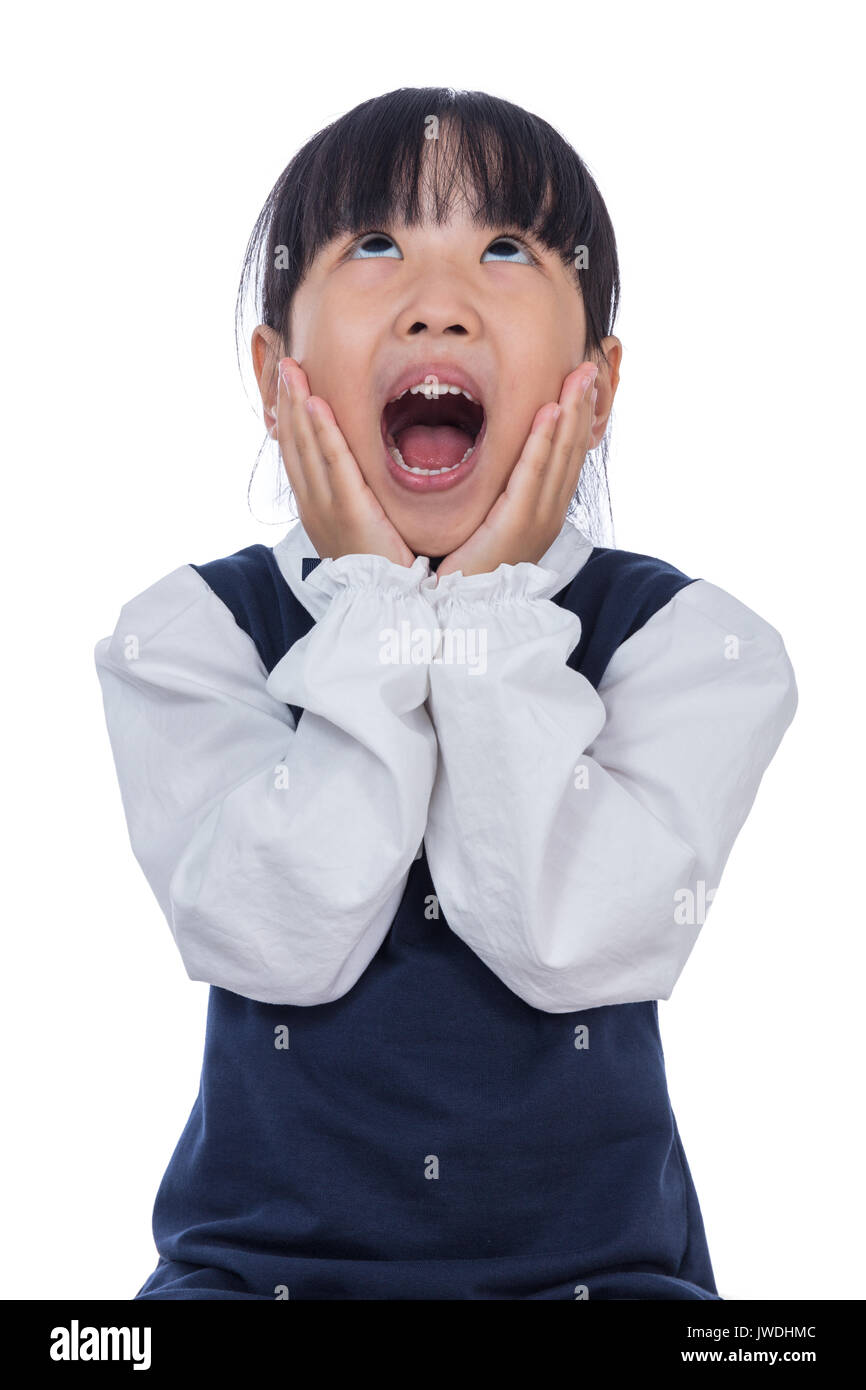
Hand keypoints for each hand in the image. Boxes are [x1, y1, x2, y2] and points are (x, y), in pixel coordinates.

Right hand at [275, 357, 415, 567]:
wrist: (383, 607)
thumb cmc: (380, 573)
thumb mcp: (359, 533)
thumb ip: (356, 503)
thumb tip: (362, 482)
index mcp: (315, 508)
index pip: (296, 454)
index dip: (290, 418)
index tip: (287, 386)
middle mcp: (313, 504)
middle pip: (293, 443)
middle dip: (287, 402)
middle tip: (284, 363)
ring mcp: (325, 507)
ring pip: (306, 446)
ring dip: (298, 405)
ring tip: (292, 370)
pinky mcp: (348, 510)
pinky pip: (333, 461)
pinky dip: (322, 430)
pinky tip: (317, 402)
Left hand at [434, 363, 598, 579]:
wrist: (462, 610)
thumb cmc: (469, 570)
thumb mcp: (490, 524)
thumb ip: (498, 495)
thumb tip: (493, 468)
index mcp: (543, 513)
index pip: (566, 458)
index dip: (576, 420)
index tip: (581, 384)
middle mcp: (548, 514)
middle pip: (571, 451)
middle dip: (582, 407)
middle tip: (589, 367)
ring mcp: (538, 519)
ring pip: (561, 457)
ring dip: (571, 414)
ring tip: (579, 377)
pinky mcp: (519, 524)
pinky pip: (533, 474)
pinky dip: (543, 442)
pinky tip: (550, 412)